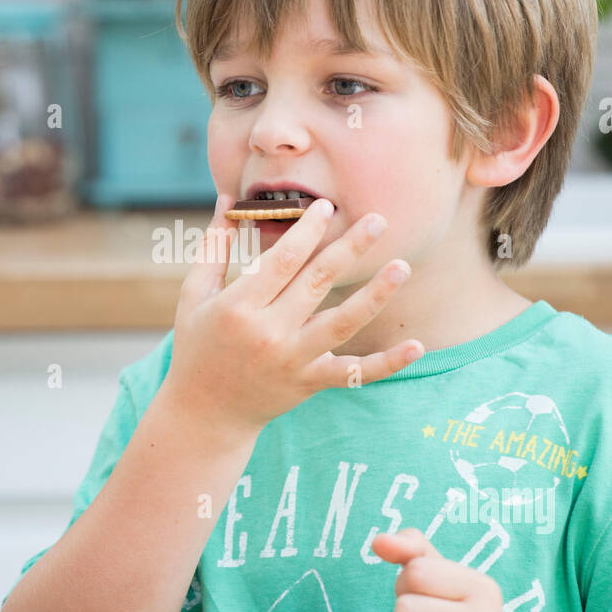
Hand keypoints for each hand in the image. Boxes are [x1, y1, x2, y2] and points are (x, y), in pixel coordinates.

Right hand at [163, 193, 424, 436]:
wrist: (204, 413)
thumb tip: (227, 197)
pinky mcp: (309, 383)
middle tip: (378, 219)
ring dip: (375, 294)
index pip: (282, 259)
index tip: (326, 207)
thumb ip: (213, 247)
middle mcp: (268, 332)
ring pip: (342, 323)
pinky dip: (387, 363)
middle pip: (317, 282)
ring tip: (401, 266)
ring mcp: (292, 360)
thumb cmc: (198, 346)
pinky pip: (354, 373)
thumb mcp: (195, 295)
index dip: (307, 230)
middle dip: (349, 248)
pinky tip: (417, 346)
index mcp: (239, 306)